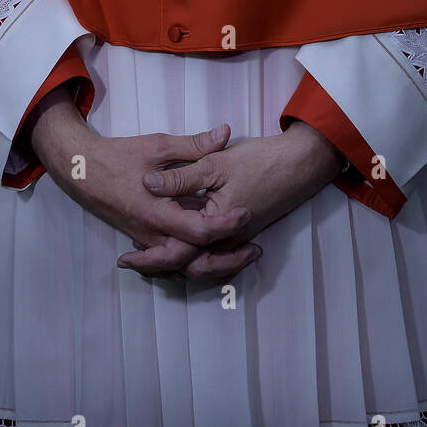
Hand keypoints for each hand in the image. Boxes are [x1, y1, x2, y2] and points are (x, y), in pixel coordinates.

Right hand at [27, 93, 259, 280]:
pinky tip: (213, 256)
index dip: (226, 225)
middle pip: (195, 263)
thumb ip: (194, 145)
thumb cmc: (118, 157)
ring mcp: (148, 242)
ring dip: (214, 267)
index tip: (246, 212)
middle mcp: (152, 235)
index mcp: (156, 212)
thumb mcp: (158, 145)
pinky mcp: (146, 242)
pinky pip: (172, 265)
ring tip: (241, 256)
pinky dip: (194, 265)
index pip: (198, 230)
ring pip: (184, 270)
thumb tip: (225, 133)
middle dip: (227, 260)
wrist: (82, 171)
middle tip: (255, 249)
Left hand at [119, 121, 343, 279]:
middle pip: (186, 264)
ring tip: (146, 258)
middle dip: (156, 266)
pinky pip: (212, 252)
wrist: (301, 163)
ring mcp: (235, 238)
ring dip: (173, 261)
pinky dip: (193, 253)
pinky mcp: (241, 230)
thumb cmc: (261, 161)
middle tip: (128, 264)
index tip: (125, 257)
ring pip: (200, 261)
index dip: (149, 256)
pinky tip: (179, 241)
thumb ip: (182, 176)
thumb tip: (147, 183)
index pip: (177, 251)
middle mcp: (226, 240)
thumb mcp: (216, 163)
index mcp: (216, 224)